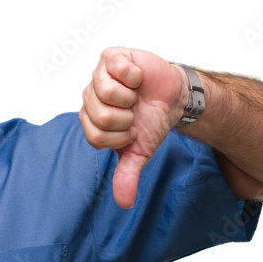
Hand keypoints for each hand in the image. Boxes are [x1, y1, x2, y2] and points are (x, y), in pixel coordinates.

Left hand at [79, 48, 188, 207]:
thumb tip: (124, 204)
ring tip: (135, 96)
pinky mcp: (111, 57)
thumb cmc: (151, 122)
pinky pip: (116, 68)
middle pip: (98, 115)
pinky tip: (137, 79)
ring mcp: (98, 76)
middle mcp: (89, 98)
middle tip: (134, 113)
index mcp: (90, 121)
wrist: (173, 97)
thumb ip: (127, 175)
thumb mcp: (139, 152)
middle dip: (125, 118)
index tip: (131, 131)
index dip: (119, 137)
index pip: (95, 136)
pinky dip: (133, 77)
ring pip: (104, 92)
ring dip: (129, 97)